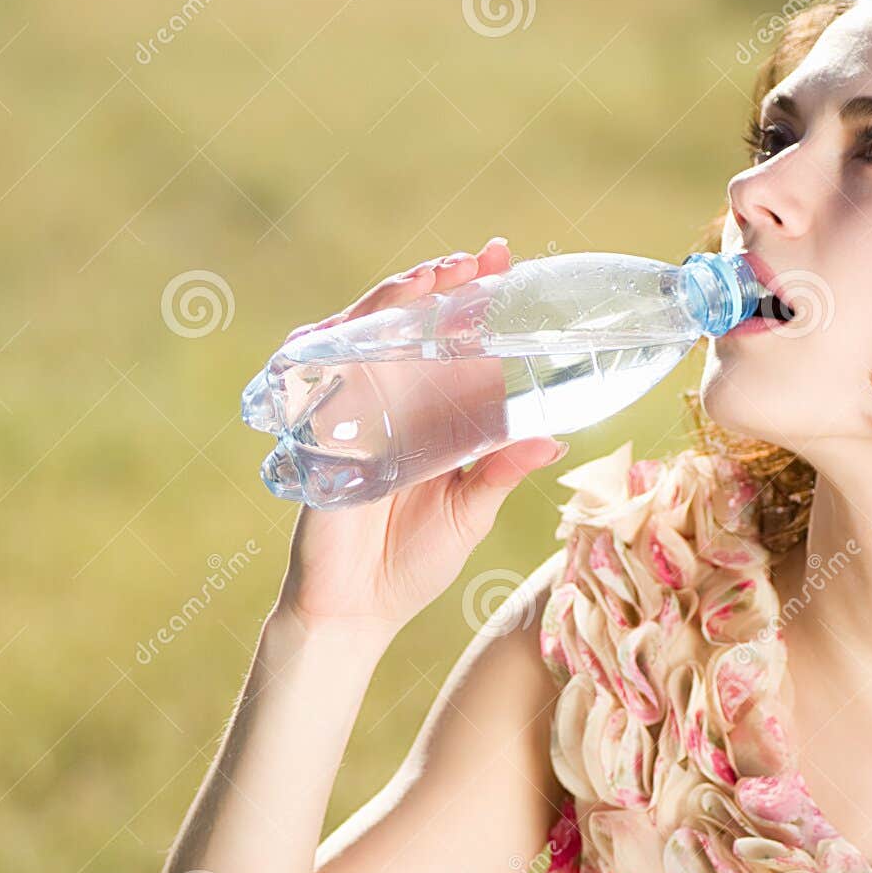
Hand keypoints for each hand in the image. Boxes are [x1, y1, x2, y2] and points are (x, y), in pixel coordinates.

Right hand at [272, 237, 565, 636]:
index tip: (503, 260)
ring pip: (362, 336)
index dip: (472, 297)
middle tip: (473, 261)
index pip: (450, 339)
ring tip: (428, 280)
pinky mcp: (317, 437)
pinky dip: (338, 348)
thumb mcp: (473, 510)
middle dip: (436, 285)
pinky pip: (321, 380)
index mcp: (430, 413)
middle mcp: (389, 403)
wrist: (358, 613)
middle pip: (405, 324)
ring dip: (392, 302)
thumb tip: (554, 437)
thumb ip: (504, 470)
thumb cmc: (413, 561)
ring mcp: (349, 413)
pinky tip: (365, 329)